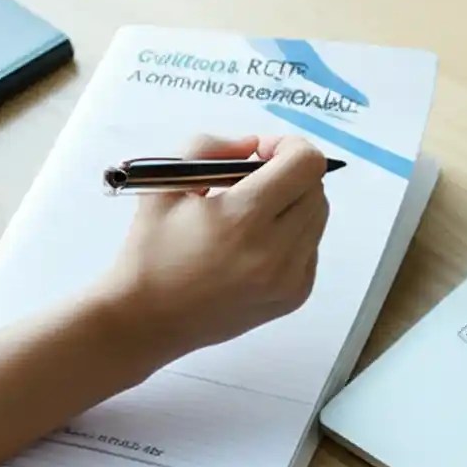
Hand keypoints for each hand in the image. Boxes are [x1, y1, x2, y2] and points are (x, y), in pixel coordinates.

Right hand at [94, 133, 329, 365]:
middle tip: (253, 182)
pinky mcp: (295, 296)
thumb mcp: (167, 183)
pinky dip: (293, 235)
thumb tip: (253, 146)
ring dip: (294, 203)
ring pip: (318, 217)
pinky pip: (311, 248)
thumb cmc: (151, 251)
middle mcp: (275, 252)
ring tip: (252, 214)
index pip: (306, 164)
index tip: (260, 154)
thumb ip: (211, 148)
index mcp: (242, 219)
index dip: (287, 146)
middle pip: (316, 188)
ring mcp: (289, 278)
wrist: (148, 320)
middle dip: (290, 174)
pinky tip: (256, 243)